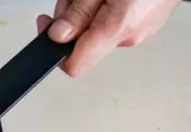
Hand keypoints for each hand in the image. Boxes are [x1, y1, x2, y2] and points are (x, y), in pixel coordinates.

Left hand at [37, 0, 179, 76]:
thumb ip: (79, 11)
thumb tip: (57, 36)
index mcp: (118, 28)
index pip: (74, 64)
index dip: (54, 49)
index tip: (46, 27)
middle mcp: (130, 36)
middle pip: (81, 42)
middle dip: (71, 17)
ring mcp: (140, 31)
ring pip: (95, 29)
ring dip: (86, 9)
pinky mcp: (144, 23)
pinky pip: (112, 21)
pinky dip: (104, 8)